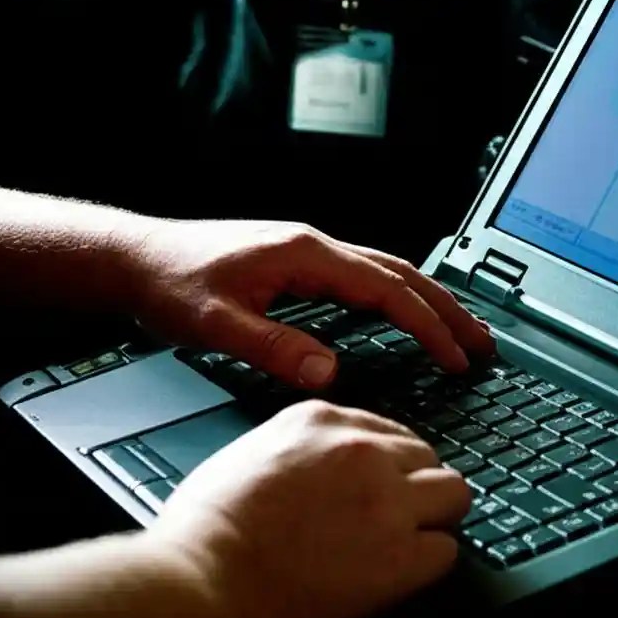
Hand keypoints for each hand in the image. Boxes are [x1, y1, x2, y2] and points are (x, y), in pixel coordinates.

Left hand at [130, 220, 493, 388]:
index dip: (428, 326)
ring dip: (430, 300)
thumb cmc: (168, 284)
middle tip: (485, 342)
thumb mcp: (214, 324)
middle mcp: (316, 246)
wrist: (132, 257)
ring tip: (461, 329)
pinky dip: (400, 296)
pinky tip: (405, 315)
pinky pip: (367, 276)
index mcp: (307, 255)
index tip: (456, 358)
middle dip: (449, 309)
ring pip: (389, 271)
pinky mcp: (300, 263)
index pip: (388, 290)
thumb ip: (273, 347)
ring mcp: (310, 251)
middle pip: (403, 274)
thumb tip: (329, 371)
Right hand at [145, 400, 470, 617]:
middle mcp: (363, 450)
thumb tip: (321, 470)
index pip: (387, 431)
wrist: (200, 584)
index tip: (378, 486)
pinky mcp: (403, 554)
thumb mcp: (248, 454)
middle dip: (415, 487)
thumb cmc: (203, 533)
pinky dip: (429, 564)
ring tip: (407, 543)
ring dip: (436, 518)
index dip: (386, 465)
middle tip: (393, 519)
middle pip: (428, 457)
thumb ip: (299, 451)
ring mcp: (389, 500)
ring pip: (455, 494)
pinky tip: (399, 575)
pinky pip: (447, 551)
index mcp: (321, 420)